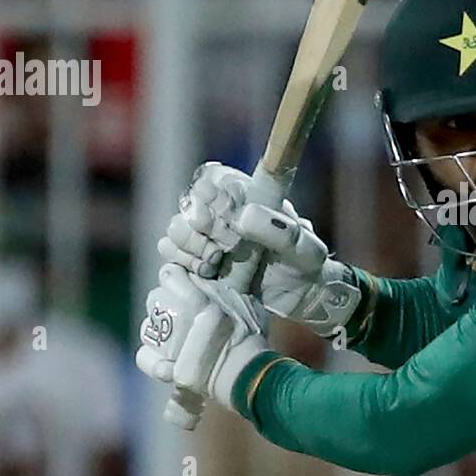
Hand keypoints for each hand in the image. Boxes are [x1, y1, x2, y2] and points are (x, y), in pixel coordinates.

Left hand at [135, 263, 270, 408]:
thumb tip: (217, 286)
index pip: (168, 274)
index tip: (182, 281)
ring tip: (171, 333)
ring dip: (157, 326)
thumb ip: (227, 292)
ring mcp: (170, 344)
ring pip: (148, 326)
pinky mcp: (167, 367)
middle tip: (181, 309)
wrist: (248, 374)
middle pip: (155, 298)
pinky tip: (162, 357)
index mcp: (197, 299)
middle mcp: (178, 318)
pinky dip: (151, 356)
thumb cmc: (251, 338)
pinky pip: (144, 356)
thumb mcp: (247, 305)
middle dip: (166, 300)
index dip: (174, 276)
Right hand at [159, 162, 360, 337]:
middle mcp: (222, 214)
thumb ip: (279, 230)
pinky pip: (170, 252)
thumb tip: (242, 216)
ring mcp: (206, 237)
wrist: (299, 299)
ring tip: (217, 260)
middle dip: (202, 223)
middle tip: (225, 243)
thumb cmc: (305, 265)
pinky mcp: (195, 262)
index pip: (213, 177)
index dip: (213, 191)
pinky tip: (208, 272)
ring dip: (192, 244)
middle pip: (189, 202)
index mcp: (248, 197)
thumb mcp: (305, 248)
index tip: (228, 212)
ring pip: (176, 227)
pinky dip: (184, 261)